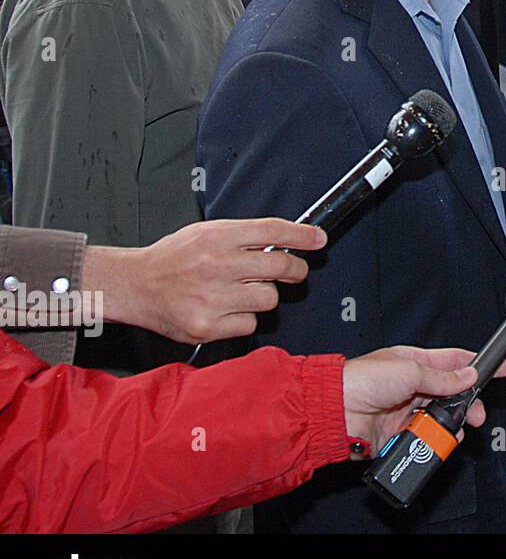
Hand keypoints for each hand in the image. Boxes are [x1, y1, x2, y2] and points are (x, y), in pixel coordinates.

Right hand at [85, 218, 327, 343]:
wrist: (133, 286)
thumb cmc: (173, 258)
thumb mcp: (207, 233)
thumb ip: (244, 236)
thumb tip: (289, 240)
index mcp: (217, 237)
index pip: (272, 231)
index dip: (302, 235)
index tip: (318, 239)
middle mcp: (216, 265)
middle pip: (280, 267)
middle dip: (296, 270)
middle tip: (295, 271)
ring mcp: (211, 298)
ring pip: (269, 299)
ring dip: (264, 296)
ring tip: (242, 291)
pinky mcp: (207, 327)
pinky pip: (250, 324)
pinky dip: (244, 318)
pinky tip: (226, 310)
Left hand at [342, 346, 505, 451]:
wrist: (336, 411)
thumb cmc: (362, 380)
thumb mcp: (410, 370)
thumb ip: (442, 377)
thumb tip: (468, 375)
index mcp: (414, 362)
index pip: (453, 362)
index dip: (476, 365)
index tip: (498, 369)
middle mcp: (411, 385)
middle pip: (450, 394)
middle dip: (468, 403)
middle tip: (478, 412)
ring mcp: (406, 410)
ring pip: (440, 418)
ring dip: (451, 424)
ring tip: (456, 429)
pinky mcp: (399, 432)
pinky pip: (425, 437)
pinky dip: (435, 441)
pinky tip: (439, 440)